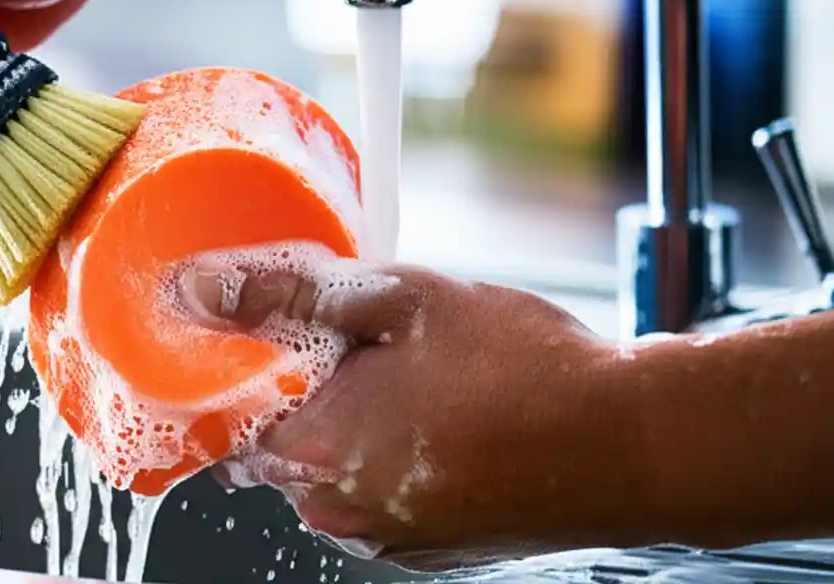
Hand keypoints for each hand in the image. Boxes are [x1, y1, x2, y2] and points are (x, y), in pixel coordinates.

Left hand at [180, 251, 628, 570]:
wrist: (631, 445)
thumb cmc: (526, 371)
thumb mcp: (397, 300)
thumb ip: (287, 294)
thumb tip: (204, 288)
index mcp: (315, 454)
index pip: (217, 424)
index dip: (230, 374)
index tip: (257, 341)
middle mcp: (338, 512)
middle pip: (272, 448)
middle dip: (295, 394)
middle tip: (352, 343)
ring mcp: (385, 538)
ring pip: (328, 472)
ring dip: (346, 426)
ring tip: (411, 378)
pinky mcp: (427, 547)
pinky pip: (376, 496)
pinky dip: (388, 458)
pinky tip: (441, 417)